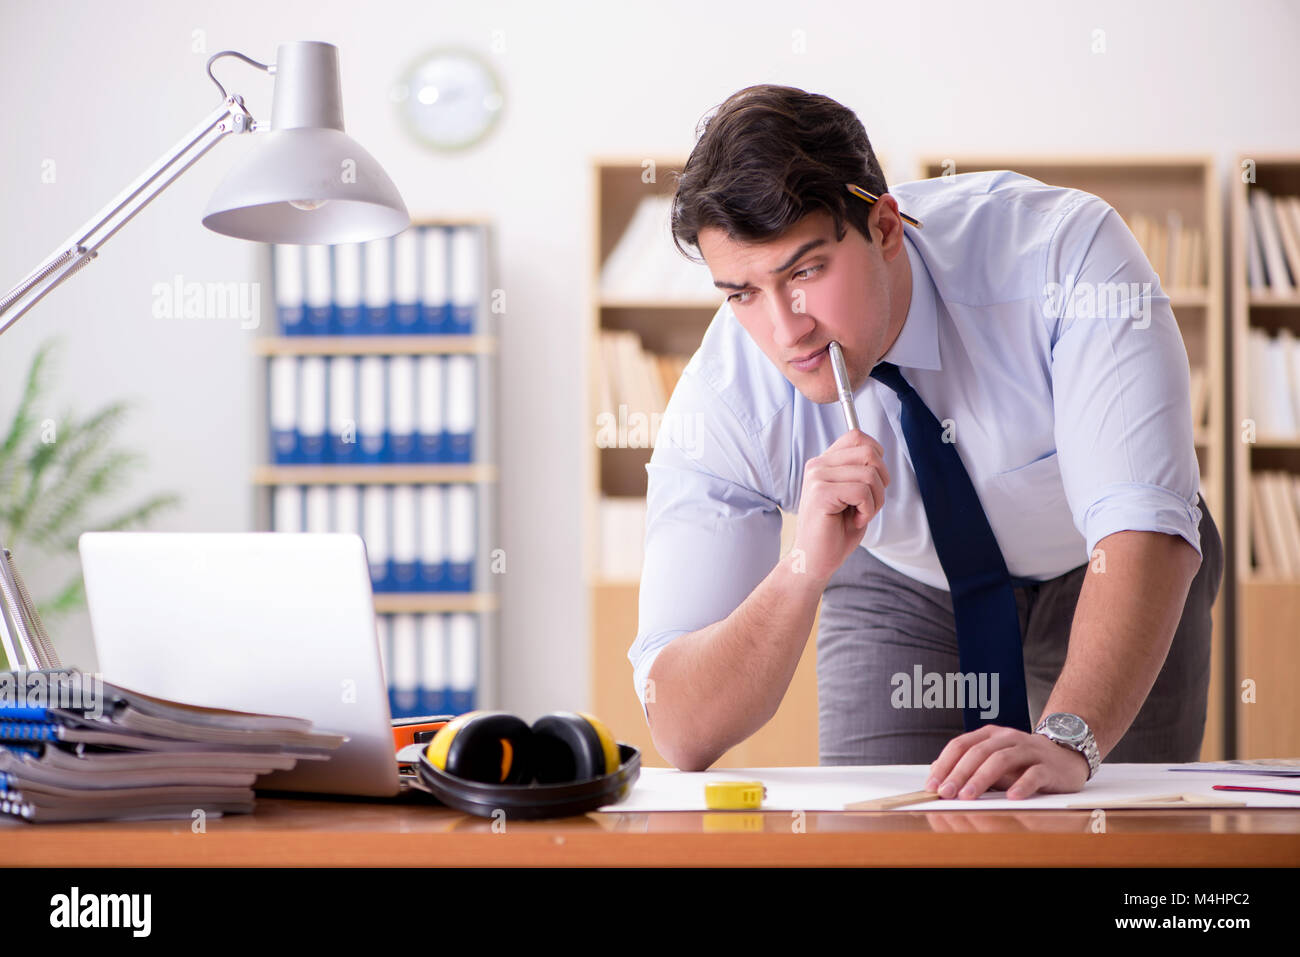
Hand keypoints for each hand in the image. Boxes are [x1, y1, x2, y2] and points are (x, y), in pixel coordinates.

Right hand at [791, 429, 889, 581]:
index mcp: (824, 462)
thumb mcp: (853, 495)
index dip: (876, 456)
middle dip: (881, 482)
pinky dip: (867, 511)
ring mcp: (817, 478)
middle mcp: (818, 465)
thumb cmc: (835, 531)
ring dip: (875, 501)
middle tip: (869, 503)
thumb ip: (860, 470)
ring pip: (870, 474)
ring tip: (859, 514)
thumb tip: (877, 453)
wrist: (814, 560)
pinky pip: (862, 492)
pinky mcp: (820, 493)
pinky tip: (854, 520)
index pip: (857, 436)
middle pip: (869, 453)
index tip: (872, 483)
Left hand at [925, 725, 1089, 800]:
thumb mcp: (991, 762)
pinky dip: (1021, 785)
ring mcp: (1028, 750)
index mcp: (989, 735)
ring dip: (981, 778)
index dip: (944, 764)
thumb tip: (936, 775)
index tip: (932, 785)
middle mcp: (1007, 738)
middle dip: (958, 773)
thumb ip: (967, 766)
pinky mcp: (1048, 766)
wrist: (1064, 757)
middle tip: (946, 793)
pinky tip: (1011, 797)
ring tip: (968, 796)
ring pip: (1001, 760)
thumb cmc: (1022, 763)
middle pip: (977, 752)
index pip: (960, 745)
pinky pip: (1033, 774)